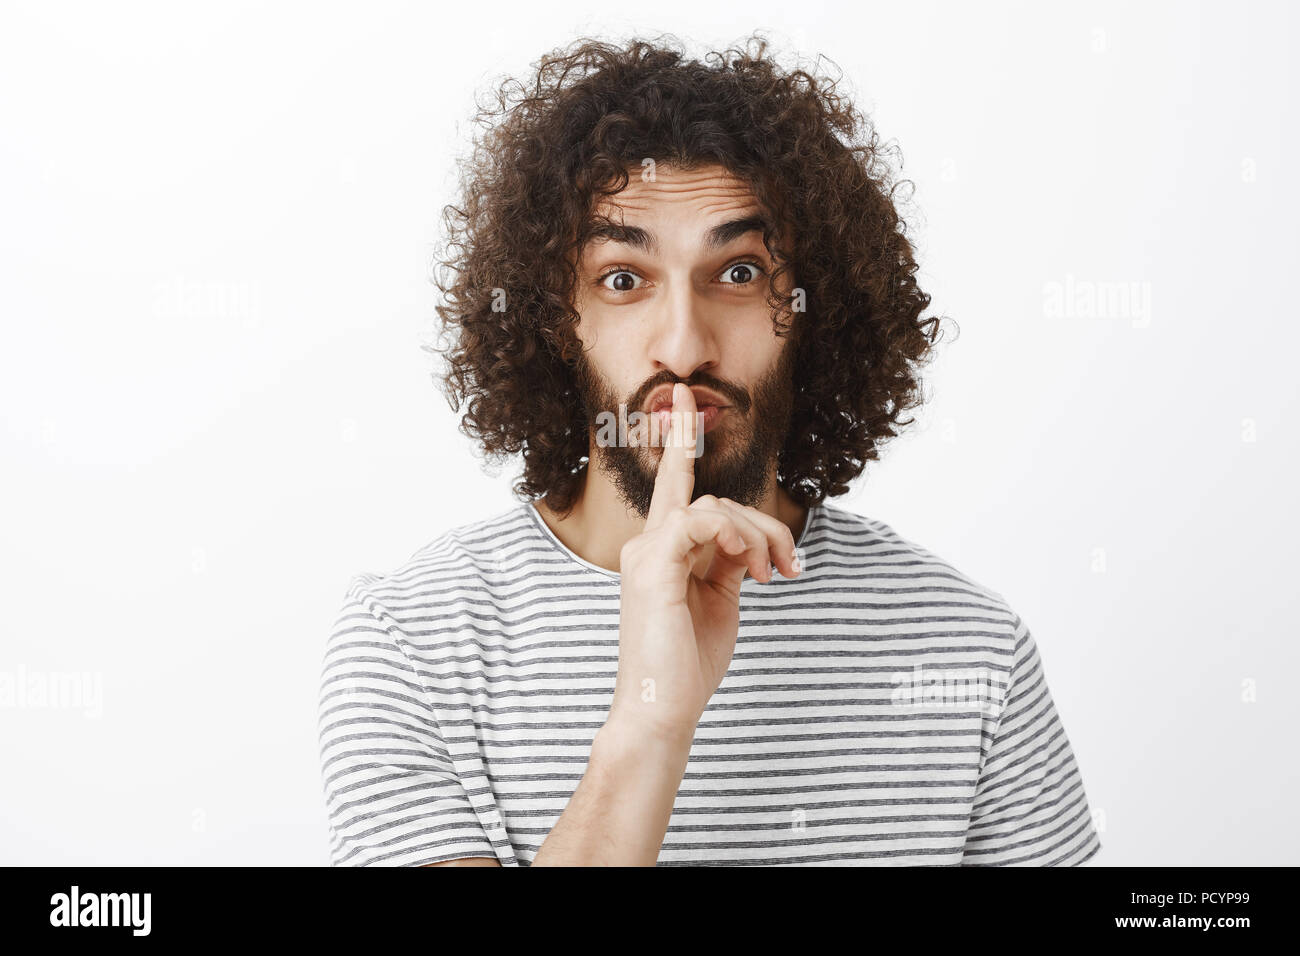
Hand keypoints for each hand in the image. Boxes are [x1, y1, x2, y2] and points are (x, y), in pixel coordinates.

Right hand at [606, 382, 801, 744]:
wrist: (661, 708)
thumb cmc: (689, 663)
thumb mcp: (719, 600)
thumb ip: (729, 559)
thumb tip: (750, 539)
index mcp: (663, 550)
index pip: (675, 485)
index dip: (679, 438)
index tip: (683, 397)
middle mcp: (648, 544)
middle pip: (719, 501)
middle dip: (767, 527)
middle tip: (789, 569)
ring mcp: (645, 552)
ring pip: (718, 509)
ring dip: (758, 538)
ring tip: (769, 578)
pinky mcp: (652, 564)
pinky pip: (700, 522)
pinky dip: (733, 537)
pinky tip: (747, 568)